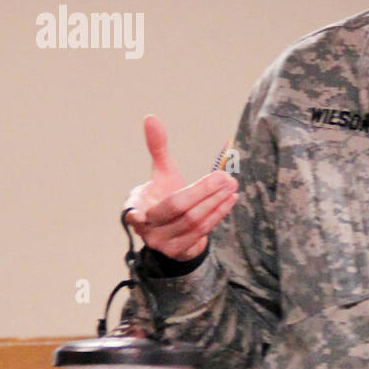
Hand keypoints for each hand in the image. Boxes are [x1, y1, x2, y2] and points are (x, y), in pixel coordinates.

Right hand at [123, 114, 237, 260]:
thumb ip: (157, 147)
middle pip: (179, 209)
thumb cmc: (164, 195)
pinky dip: (218, 214)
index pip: (138, 211)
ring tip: (232, 185)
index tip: (138, 215)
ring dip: (216, 202)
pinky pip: (203, 231)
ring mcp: (164, 244)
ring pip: (194, 221)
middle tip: (225, 176)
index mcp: (137, 209)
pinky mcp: (181, 251)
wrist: (171, 229)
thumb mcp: (162, 172)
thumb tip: (151, 117)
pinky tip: (230, 200)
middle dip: (204, 192)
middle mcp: (147, 229)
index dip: (137, 214)